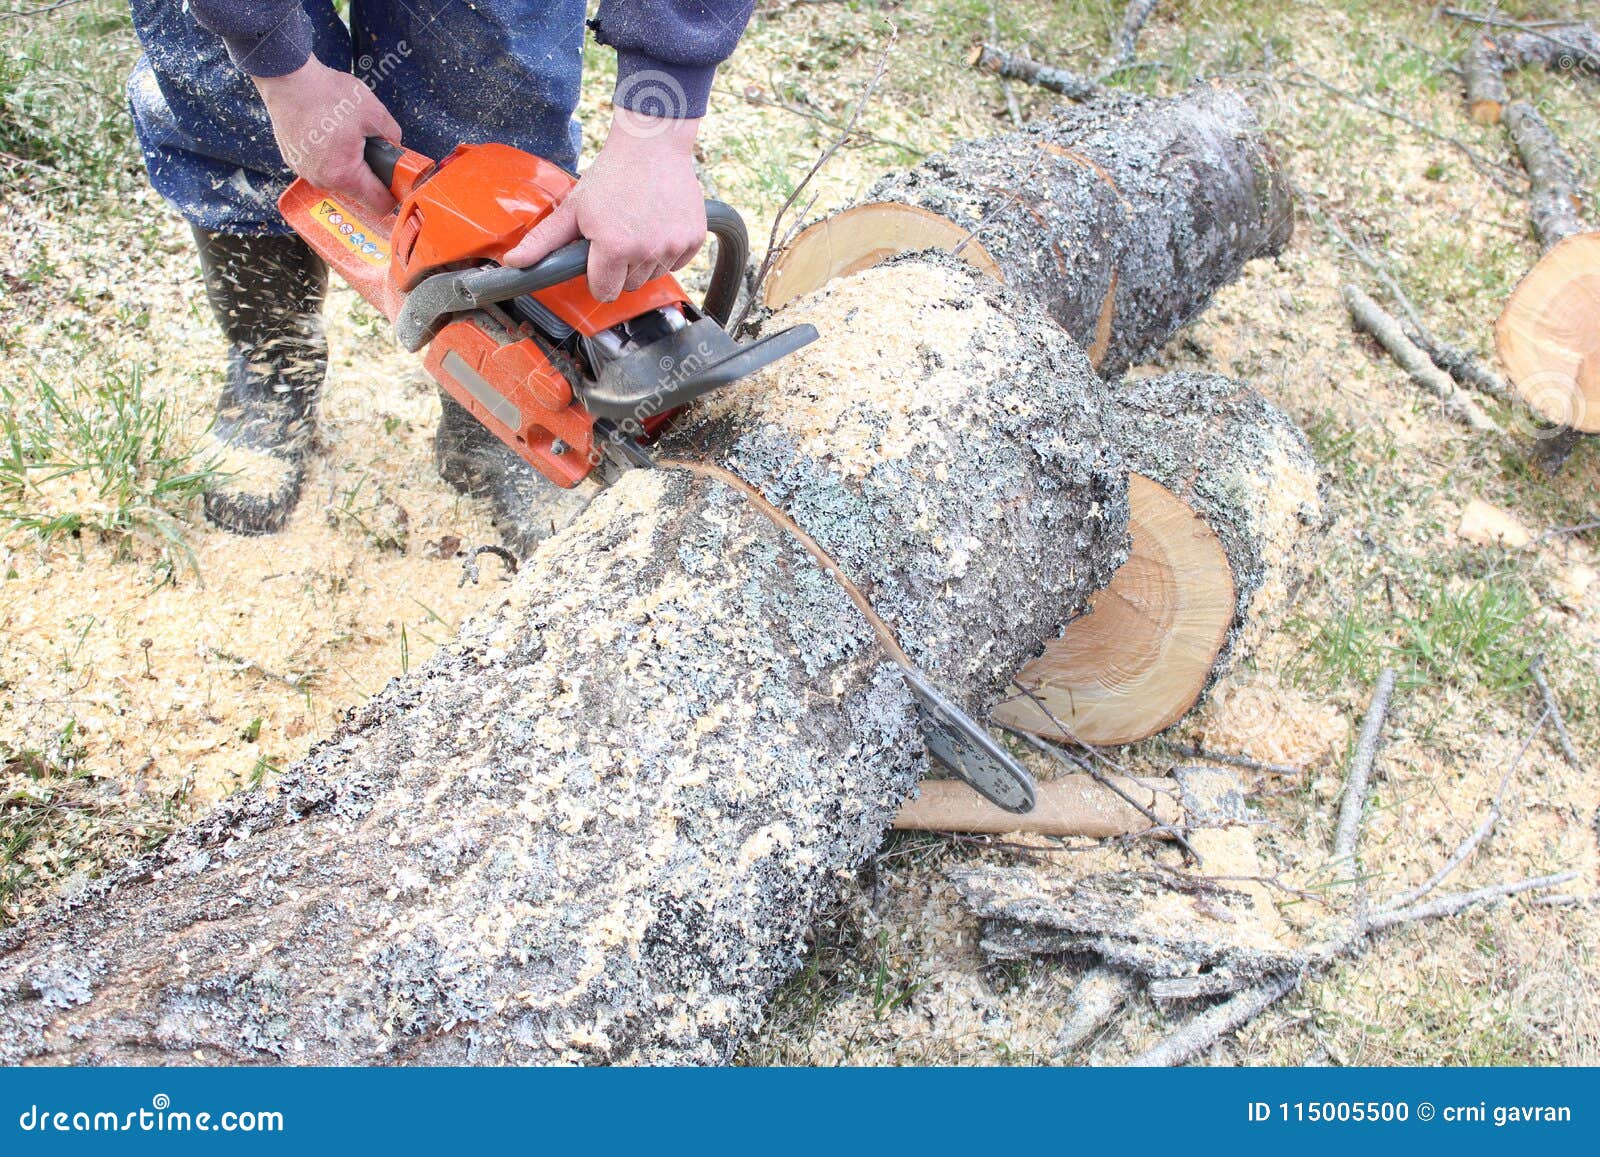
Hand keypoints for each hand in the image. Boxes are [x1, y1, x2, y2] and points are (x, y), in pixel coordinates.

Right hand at [255, 57, 402, 219]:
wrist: (287, 77)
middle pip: (358, 191)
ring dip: (349, 162)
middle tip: (372, 146)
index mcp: (343, 175)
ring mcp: (304, 171)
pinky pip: (320, 166)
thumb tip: (395, 147)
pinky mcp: (293, 159)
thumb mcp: (374, 112)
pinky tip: (329, 132)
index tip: (398, 180)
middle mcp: (321, 180)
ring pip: (338, 178)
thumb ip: (393, 136)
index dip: (394, 194)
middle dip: (370, 173)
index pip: (378, 204)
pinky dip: (329, 155)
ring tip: (347, 134)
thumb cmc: (325, 94)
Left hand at [504, 109, 706, 301]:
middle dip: (620, 267)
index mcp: (614, 247)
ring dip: (645, 260)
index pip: (604, 291)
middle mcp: (646, 251)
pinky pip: (678, 263)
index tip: (599, 256)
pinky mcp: (693, 239)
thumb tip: (513, 263)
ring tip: (639, 226)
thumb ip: (544, 240)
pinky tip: (658, 225)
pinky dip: (669, 251)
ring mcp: (673, 246)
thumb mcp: (573, 208)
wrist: (652, 145)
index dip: (598, 276)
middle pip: (629, 286)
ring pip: (654, 276)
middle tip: (618, 234)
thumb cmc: (612, 175)